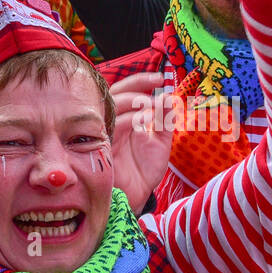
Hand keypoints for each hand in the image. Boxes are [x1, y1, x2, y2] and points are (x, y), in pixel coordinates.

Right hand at [110, 72, 173, 213]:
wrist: (138, 195)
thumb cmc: (145, 167)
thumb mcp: (160, 141)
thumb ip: (165, 120)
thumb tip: (170, 96)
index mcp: (124, 116)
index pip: (126, 90)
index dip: (140, 81)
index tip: (160, 78)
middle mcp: (111, 122)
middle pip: (114, 96)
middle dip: (133, 91)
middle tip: (152, 95)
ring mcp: (104, 134)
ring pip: (110, 110)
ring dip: (130, 104)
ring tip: (149, 107)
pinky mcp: (101, 149)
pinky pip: (109, 130)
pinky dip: (126, 122)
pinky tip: (141, 123)